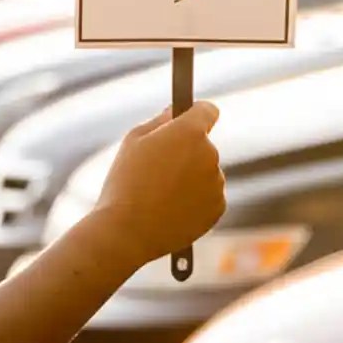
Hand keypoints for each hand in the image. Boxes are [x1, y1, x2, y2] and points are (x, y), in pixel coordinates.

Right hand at [93, 102, 224, 265]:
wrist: (127, 231)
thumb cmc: (125, 183)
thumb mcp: (134, 141)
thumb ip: (160, 120)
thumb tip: (176, 112)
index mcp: (190, 132)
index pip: (208, 110)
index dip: (197, 113)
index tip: (188, 120)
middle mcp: (210, 154)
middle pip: (203, 145)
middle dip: (186, 152)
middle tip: (158, 169)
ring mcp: (216, 182)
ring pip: (206, 173)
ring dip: (191, 178)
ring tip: (161, 194)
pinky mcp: (218, 208)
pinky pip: (209, 196)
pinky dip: (195, 201)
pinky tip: (171, 208)